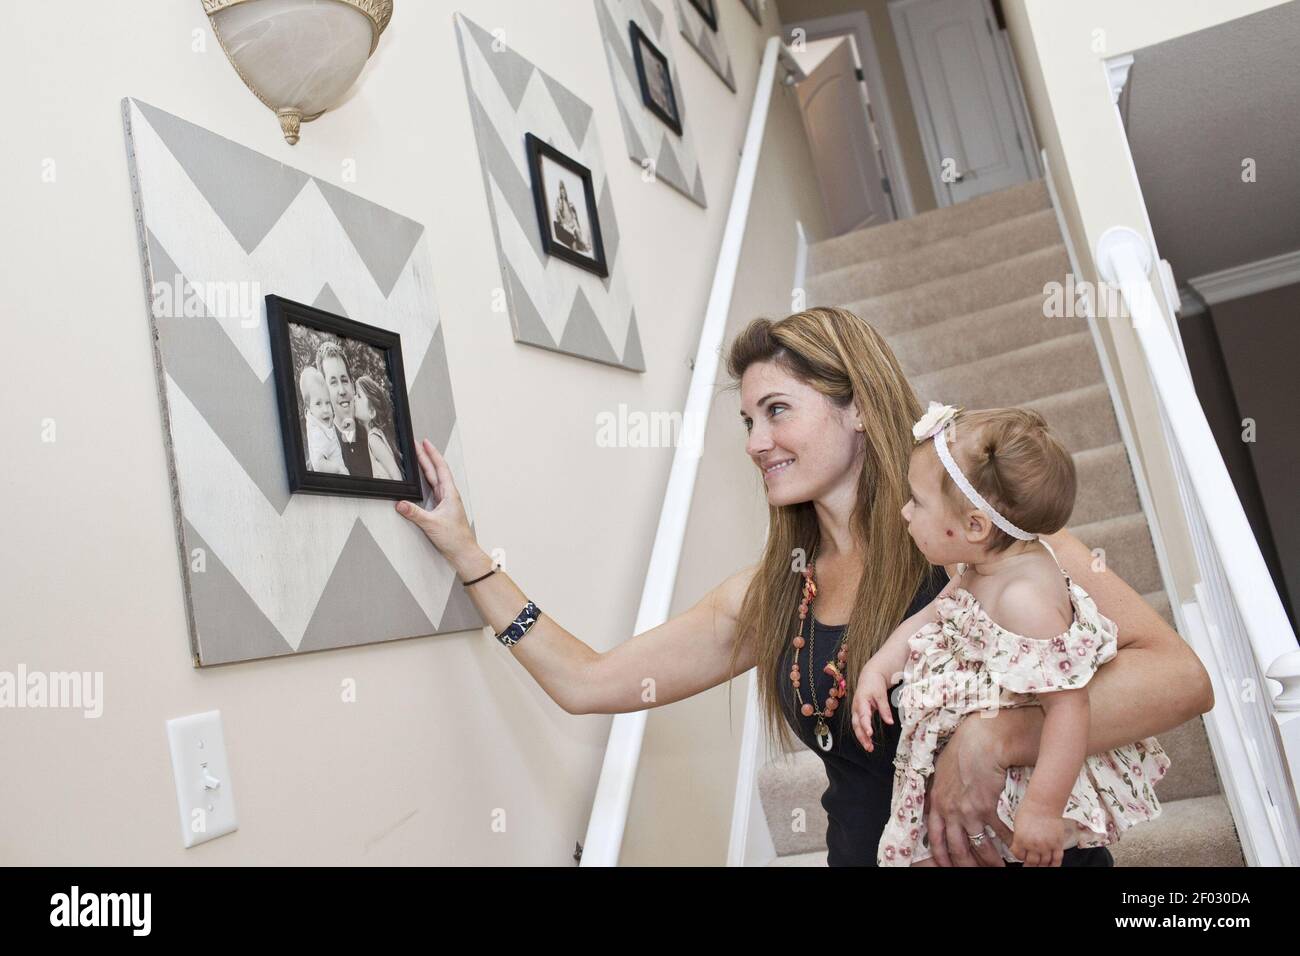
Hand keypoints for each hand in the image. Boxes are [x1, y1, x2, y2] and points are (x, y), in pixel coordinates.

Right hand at [395, 438, 476, 560]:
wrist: (463, 551)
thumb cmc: (455, 538)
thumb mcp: (432, 524)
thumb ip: (415, 513)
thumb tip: (401, 504)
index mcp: (449, 494)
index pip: (440, 468)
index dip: (432, 454)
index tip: (424, 442)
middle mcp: (448, 495)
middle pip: (435, 471)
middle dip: (426, 456)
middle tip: (416, 445)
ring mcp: (445, 501)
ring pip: (434, 479)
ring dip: (426, 467)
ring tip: (417, 457)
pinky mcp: (441, 509)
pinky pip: (432, 490)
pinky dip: (425, 481)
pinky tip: (420, 480)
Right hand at [851, 668, 892, 751]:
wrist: (869, 676)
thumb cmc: (874, 684)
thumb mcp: (881, 695)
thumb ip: (885, 709)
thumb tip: (890, 722)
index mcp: (861, 701)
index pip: (863, 716)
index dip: (866, 726)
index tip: (870, 735)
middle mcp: (856, 708)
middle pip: (857, 725)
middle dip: (862, 737)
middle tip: (869, 747)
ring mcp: (856, 710)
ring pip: (856, 726)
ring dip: (861, 738)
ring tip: (869, 748)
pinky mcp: (858, 713)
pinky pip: (858, 725)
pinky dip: (862, 733)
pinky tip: (868, 741)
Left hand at [925, 713, 1017, 865]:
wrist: (979, 742)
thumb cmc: (961, 752)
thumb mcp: (940, 773)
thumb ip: (939, 793)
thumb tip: (938, 803)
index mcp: (937, 803)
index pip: (936, 839)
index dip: (942, 856)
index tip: (948, 866)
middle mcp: (949, 811)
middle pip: (957, 849)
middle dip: (967, 865)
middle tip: (975, 871)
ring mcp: (967, 811)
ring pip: (978, 846)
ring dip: (989, 859)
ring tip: (998, 866)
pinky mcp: (986, 807)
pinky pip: (998, 832)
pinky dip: (1007, 841)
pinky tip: (1013, 846)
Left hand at [1008, 807, 1065, 866]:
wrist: (1044, 803)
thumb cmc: (1030, 809)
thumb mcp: (1017, 824)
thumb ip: (1019, 837)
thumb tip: (1019, 844)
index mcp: (1020, 839)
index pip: (1018, 856)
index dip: (1019, 856)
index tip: (1021, 856)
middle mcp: (1033, 845)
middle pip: (1032, 862)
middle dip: (1030, 864)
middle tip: (1030, 864)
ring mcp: (1046, 845)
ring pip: (1044, 862)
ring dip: (1042, 864)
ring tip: (1040, 864)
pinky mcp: (1057, 844)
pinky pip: (1057, 859)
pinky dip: (1054, 864)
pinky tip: (1051, 865)